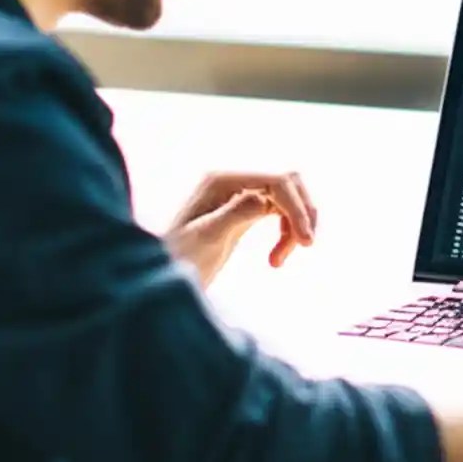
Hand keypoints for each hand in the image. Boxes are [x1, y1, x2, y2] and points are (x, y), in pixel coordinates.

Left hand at [164, 171, 317, 286]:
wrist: (157, 280)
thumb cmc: (175, 261)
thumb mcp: (204, 238)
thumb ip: (233, 215)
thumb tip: (263, 198)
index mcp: (221, 181)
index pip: (276, 181)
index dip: (296, 207)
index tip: (305, 242)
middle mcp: (232, 182)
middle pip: (288, 182)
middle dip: (302, 212)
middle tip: (305, 245)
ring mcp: (239, 196)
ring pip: (288, 197)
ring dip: (296, 225)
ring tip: (280, 259)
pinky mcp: (243, 214)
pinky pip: (280, 213)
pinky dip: (287, 233)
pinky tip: (276, 259)